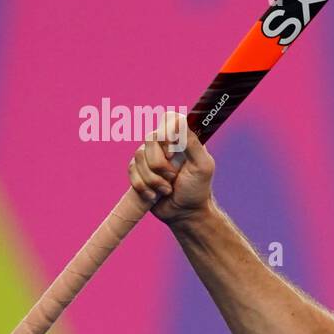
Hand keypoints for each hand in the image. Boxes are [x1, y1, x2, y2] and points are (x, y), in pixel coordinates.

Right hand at [127, 110, 215, 225]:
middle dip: (160, 165)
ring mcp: (149, 157)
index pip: (169, 119)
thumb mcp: (202, 166)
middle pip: (150, 138)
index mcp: (182, 139)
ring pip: (138, 156)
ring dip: (154, 179)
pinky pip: (131, 171)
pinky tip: (155, 195)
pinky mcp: (138, 170)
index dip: (167, 134)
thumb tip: (180, 120)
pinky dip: (144, 187)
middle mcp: (164, 144)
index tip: (173, 154)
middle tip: (174, 177)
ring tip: (167, 189)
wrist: (184, 213)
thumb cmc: (197, 189)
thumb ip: (193, 143)